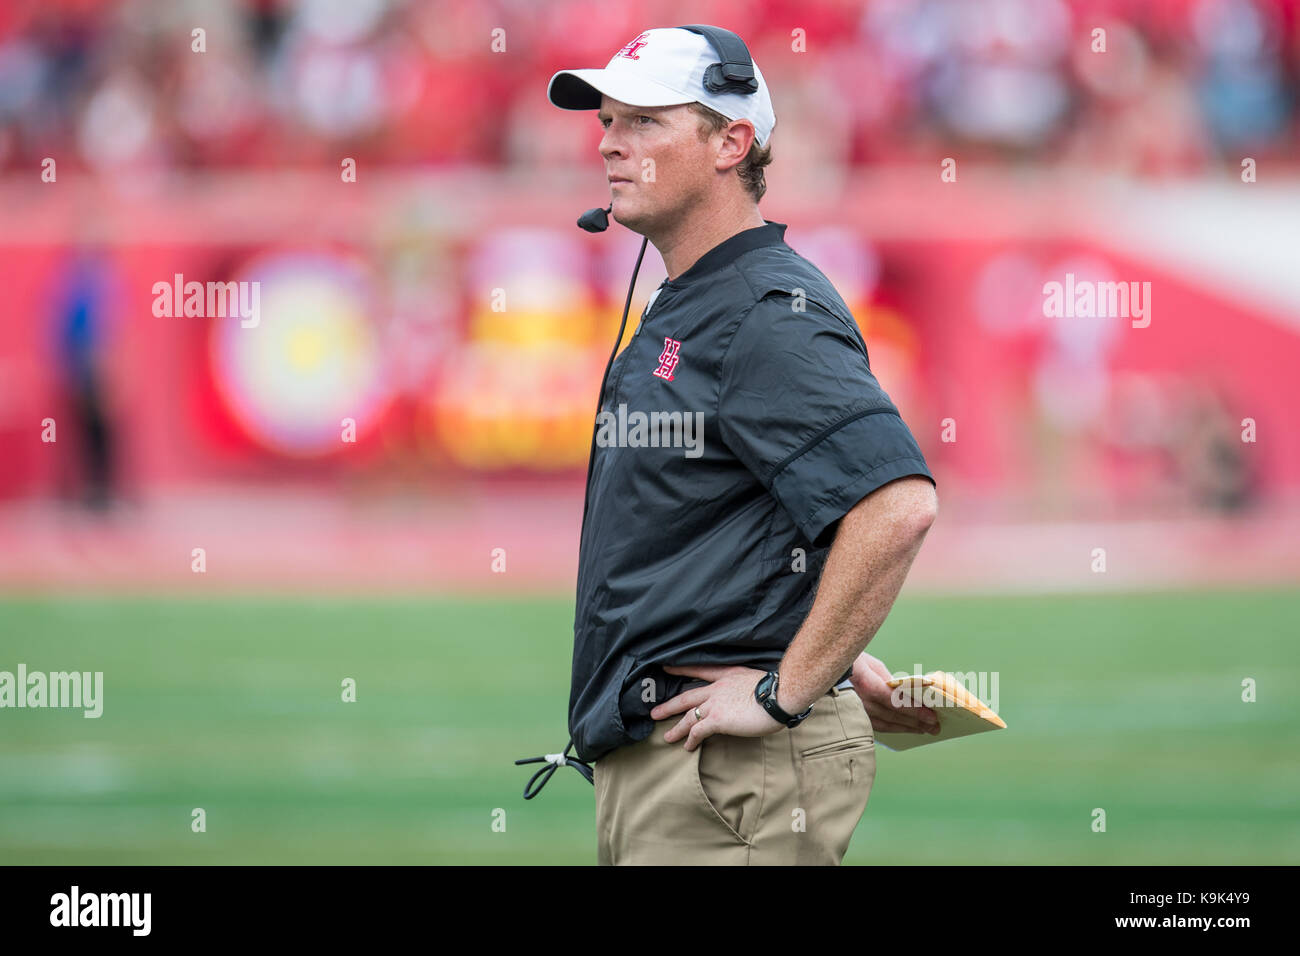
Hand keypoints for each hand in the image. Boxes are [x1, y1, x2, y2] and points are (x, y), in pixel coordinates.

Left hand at [650, 664, 786, 751]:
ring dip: (677, 728)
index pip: (700, 670)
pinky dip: (691, 740)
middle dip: (669, 706)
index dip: (682, 670)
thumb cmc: (777, 689)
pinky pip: (698, 731)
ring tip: (667, 736)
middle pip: (686, 697)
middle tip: (655, 712)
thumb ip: (746, 685)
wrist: (778, 696)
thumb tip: (747, 695)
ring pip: (689, 717)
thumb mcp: (757, 678)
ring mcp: (715, 704)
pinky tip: (687, 747)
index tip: (667, 668)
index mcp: (727, 675)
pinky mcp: (717, 719)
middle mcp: (717, 689)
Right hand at [851, 653, 940, 734]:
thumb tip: (906, 695)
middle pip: (893, 716)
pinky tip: (905, 729)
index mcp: (866, 684)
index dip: (914, 710)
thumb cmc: (852, 661)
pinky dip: (893, 728)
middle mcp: (861, 701)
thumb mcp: (872, 665)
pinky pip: (877, 726)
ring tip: (924, 730)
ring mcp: (857, 711)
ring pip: (885, 725)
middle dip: (916, 722)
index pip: (895, 701)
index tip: (931, 716)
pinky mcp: (855, 715)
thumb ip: (889, 681)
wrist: (827, 668)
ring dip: (907, 728)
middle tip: (935, 727)